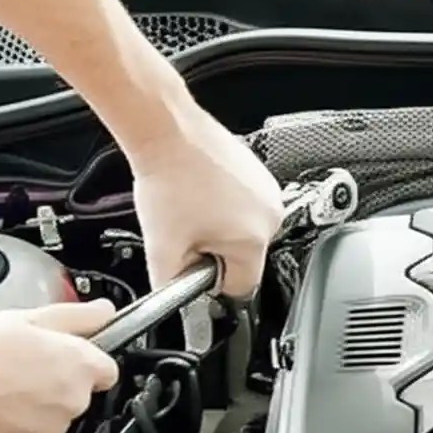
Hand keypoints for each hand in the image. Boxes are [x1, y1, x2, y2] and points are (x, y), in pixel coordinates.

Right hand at [0, 301, 119, 432]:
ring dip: (32, 412)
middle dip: (53, 387)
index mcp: (79, 366)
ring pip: (51, 422)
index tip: (65, 362)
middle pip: (76, 398)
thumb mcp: (29, 318)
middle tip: (18, 372)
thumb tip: (104, 312)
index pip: (106, 372)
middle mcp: (71, 403)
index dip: (84, 365)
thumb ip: (78, 318)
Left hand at [129, 105, 284, 298]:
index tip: (194, 266)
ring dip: (221, 229)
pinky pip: (247, 208)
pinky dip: (226, 206)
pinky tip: (203, 192)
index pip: (241, 287)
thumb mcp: (161, 247)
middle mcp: (271, 217)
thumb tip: (174, 301)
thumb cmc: (168, 177)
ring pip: (245, 233)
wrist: (167, 131)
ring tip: (194, 207)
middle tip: (188, 230)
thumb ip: (169, 285)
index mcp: (254, 240)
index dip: (212, 283)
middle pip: (245, 259)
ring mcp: (269, 193)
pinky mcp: (262, 176)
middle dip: (215, 253)